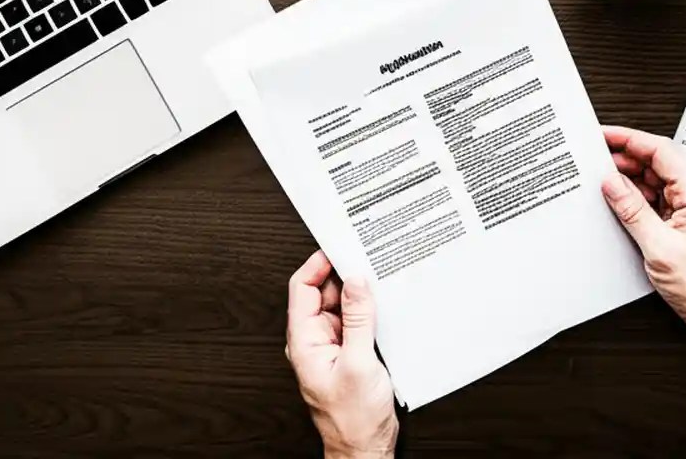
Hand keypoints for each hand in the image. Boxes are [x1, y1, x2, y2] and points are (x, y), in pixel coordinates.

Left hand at [286, 251, 397, 458]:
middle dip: (344, 276)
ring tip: (378, 282)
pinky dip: (366, 312)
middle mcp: (314, 341)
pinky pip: (354, 323)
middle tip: (367, 260)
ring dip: (358, 295)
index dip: (319, 263)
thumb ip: (357, 319)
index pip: (303, 288)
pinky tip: (382, 307)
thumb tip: (355, 281)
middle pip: (324, 293)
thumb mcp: (359, 363)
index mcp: (305, 341)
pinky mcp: (349, 354)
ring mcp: (331, 347)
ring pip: (341, 307)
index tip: (340, 247)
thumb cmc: (354, 420)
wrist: (364, 451)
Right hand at [601, 125, 685, 386]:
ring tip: (602, 182)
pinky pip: (659, 197)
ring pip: (656, 178)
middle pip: (658, 161)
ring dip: (630, 179)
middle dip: (625, 158)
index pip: (660, 150)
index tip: (604, 135)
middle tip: (594, 160)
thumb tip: (611, 183)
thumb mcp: (658, 247)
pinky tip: (619, 201)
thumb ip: (632, 210)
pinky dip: (637, 196)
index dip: (628, 139)